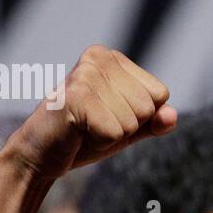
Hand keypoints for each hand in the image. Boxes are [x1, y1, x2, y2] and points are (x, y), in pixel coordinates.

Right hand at [5, 46, 175, 179]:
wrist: (40, 155)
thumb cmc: (84, 137)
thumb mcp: (127, 128)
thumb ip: (154, 122)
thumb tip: (172, 115)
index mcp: (113, 58)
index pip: (160, 94)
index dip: (139, 117)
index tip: (107, 115)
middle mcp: (99, 58)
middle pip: (148, 108)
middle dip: (125, 127)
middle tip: (92, 125)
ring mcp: (86, 75)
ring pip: (133, 121)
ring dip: (110, 136)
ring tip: (83, 128)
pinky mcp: (76, 97)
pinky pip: (115, 133)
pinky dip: (98, 142)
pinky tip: (76, 133)